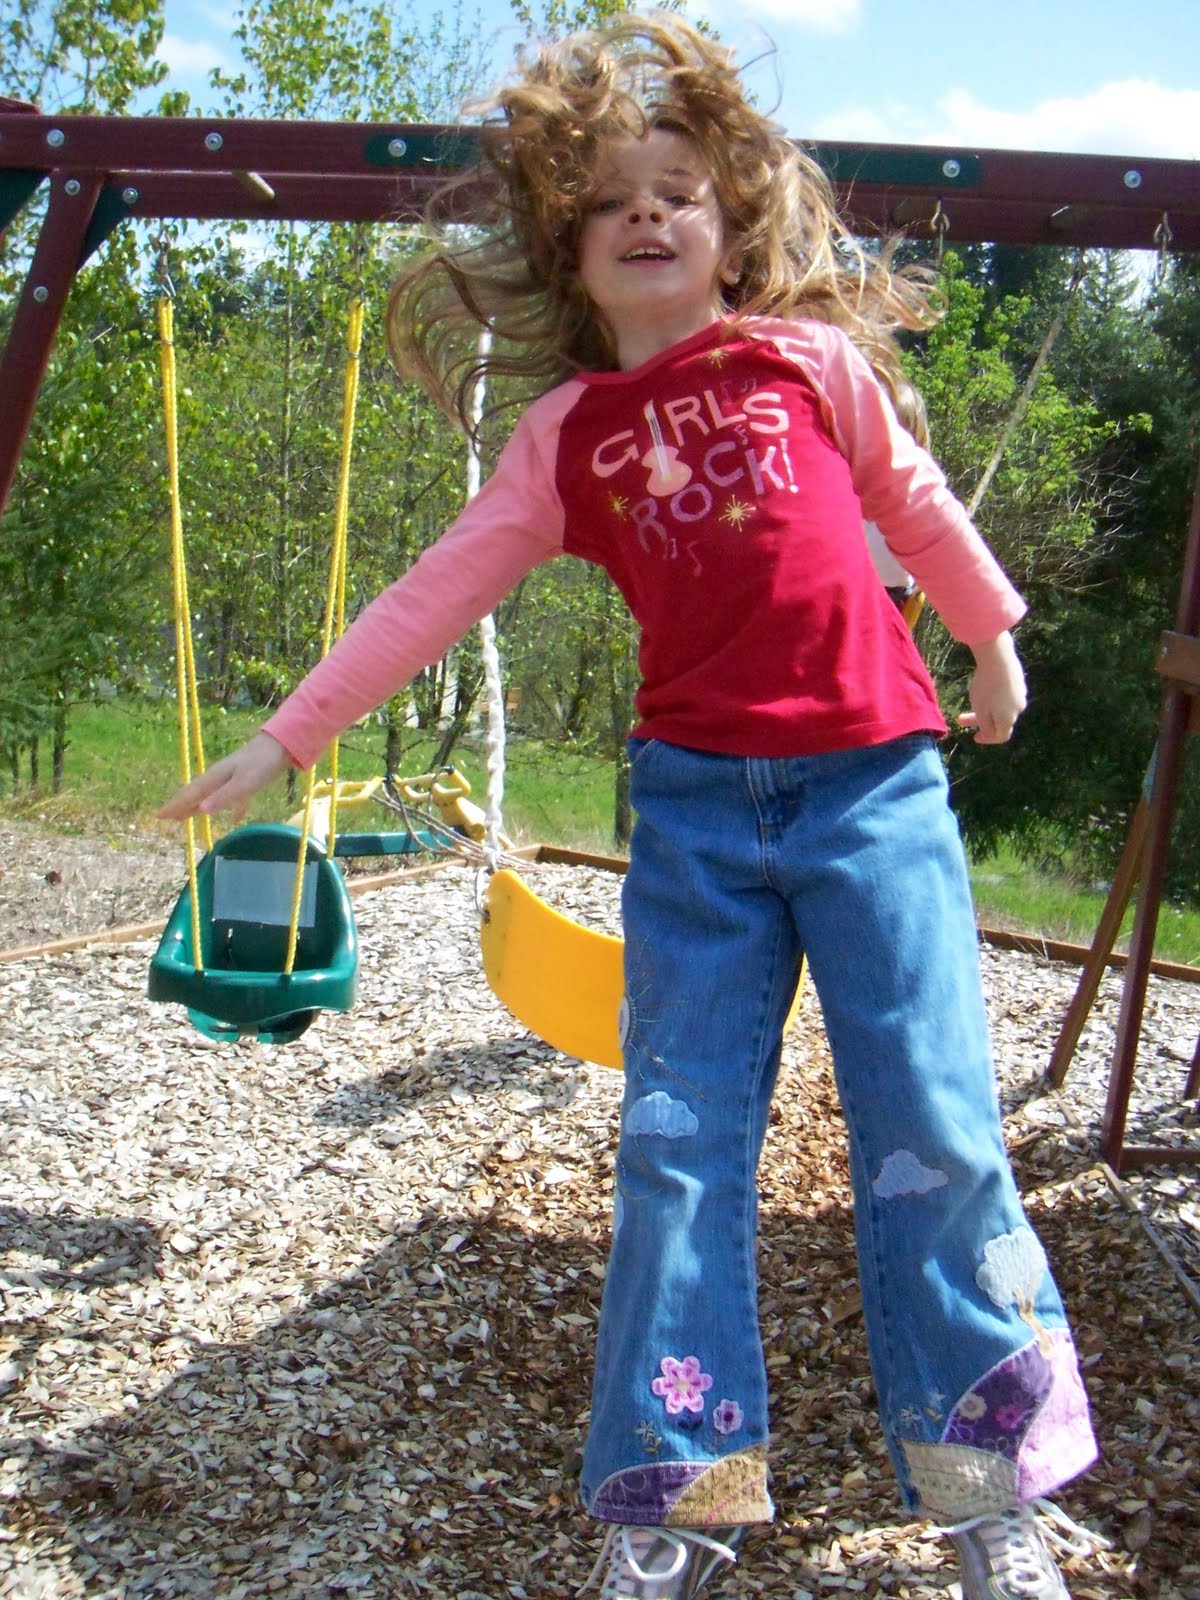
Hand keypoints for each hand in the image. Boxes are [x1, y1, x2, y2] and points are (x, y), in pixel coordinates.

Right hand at [158, 731, 291, 822]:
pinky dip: (231, 807)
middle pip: (195, 793)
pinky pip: (233, 797)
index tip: (159, 816)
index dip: (175, 805)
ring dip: (198, 806)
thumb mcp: (243, 783)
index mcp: (215, 778)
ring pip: (210, 794)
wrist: (281, 746)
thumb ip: (223, 797)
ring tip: (187, 816)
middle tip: (165, 817)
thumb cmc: (262, 765)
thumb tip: (200, 809)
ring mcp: (232, 777)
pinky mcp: (246, 780)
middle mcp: (219, 777)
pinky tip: (234, 817)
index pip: (190, 794)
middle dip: (180, 805)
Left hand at [958, 631, 1026, 743]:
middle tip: (961, 718)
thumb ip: (985, 726)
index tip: (974, 736)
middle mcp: (1018, 709)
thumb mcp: (981, 710)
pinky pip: (1006, 695)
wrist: (998, 658)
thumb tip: (990, 733)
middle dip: (980, 721)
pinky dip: (995, 697)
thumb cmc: (986, 687)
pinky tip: (985, 687)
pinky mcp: (1020, 682)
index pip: (1000, 737)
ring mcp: (1021, 694)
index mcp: (1008, 719)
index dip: (987, 739)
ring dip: (988, 709)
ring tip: (973, 699)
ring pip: (1003, 708)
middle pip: (1000, 722)